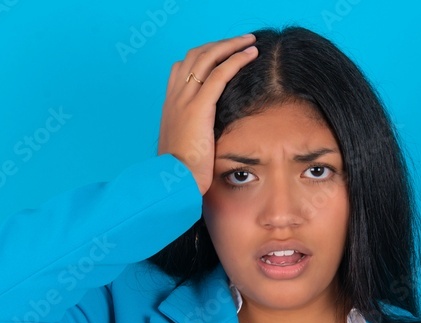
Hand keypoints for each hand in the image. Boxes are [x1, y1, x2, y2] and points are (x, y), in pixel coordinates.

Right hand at [158, 33, 258, 195]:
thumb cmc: (181, 174)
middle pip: (195, 56)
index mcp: (170, 106)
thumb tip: (208, 140)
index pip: (183, 68)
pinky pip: (219, 73)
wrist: (171, 183)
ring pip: (207, 58)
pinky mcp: (198, 108)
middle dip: (219, 44)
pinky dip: (235, 59)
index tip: (222, 54)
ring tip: (249, 41)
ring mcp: (184, 101)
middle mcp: (174, 98)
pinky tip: (251, 54)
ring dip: (230, 45)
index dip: (203, 56)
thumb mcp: (185, 149)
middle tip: (240, 41)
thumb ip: (194, 136)